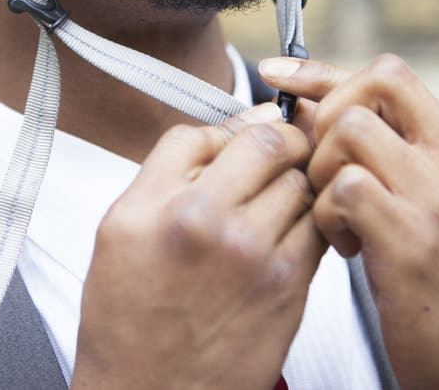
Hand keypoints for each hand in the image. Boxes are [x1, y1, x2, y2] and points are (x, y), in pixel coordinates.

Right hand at [71, 103, 324, 389]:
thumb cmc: (129, 315)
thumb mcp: (122, 222)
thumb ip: (173, 164)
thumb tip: (228, 127)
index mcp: (168, 205)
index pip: (222, 129)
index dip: (240, 124)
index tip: (247, 131)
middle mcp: (215, 226)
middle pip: (274, 145)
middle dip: (279, 141)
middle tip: (273, 152)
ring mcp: (259, 259)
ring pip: (301, 184)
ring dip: (293, 182)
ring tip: (272, 199)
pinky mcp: (290, 290)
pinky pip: (316, 228)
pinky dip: (306, 220)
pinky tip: (282, 232)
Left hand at [259, 54, 438, 389]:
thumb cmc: (434, 273)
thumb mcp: (413, 196)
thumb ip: (368, 146)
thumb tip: (305, 102)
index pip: (388, 77)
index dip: (323, 71)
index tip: (278, 74)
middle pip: (375, 85)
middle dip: (327, 115)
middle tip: (322, 166)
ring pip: (352, 130)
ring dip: (323, 168)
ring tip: (335, 211)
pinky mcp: (413, 239)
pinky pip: (344, 186)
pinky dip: (327, 212)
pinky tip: (343, 242)